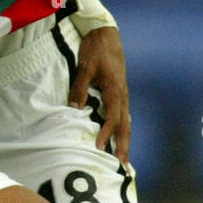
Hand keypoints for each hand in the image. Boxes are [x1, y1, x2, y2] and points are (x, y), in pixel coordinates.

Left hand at [68, 25, 130, 160]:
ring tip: (124, 161)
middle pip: (125, 127)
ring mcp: (123, 96)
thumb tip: (75, 108)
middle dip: (124, 147)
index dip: (106, 134)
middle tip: (123, 166)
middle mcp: (123, 96)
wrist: (106, 35)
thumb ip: (80, 88)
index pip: (113, 118)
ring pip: (126, 124)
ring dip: (125, 142)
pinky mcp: (120, 95)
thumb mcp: (85, 68)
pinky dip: (122, 131)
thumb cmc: (96, 50)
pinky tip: (120, 141)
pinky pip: (124, 118)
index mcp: (115, 91)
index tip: (99, 148)